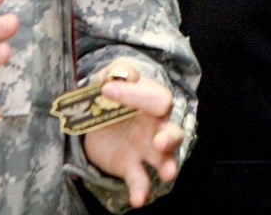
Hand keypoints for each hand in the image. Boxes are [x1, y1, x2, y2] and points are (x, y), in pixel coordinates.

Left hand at [83, 59, 184, 207]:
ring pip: (165, 158)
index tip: (106, 90)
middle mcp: (156, 125)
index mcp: (153, 100)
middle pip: (173, 132)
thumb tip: (119, 78)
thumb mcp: (112, 73)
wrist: (97, 115)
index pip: (157, 99)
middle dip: (170, 137)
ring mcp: (146, 148)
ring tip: (167, 173)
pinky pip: (140, 180)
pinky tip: (138, 199)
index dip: (135, 94)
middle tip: (159, 140)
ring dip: (167, 164)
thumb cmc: (112, 89)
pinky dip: (141, 190)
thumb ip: (118, 71)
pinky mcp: (131, 166)